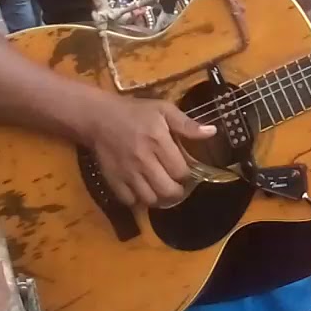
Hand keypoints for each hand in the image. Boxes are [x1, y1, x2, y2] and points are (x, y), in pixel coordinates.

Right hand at [86, 96, 217, 208]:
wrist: (98, 117)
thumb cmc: (135, 112)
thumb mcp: (163, 110)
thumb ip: (187, 124)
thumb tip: (212, 132)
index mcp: (158, 141)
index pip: (181, 172)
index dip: (186, 174)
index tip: (183, 169)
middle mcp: (143, 160)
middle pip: (168, 191)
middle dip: (176, 191)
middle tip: (175, 184)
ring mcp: (127, 172)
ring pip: (150, 200)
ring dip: (159, 197)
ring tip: (160, 188)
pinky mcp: (113, 180)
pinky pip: (130, 201)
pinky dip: (138, 200)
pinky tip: (142, 189)